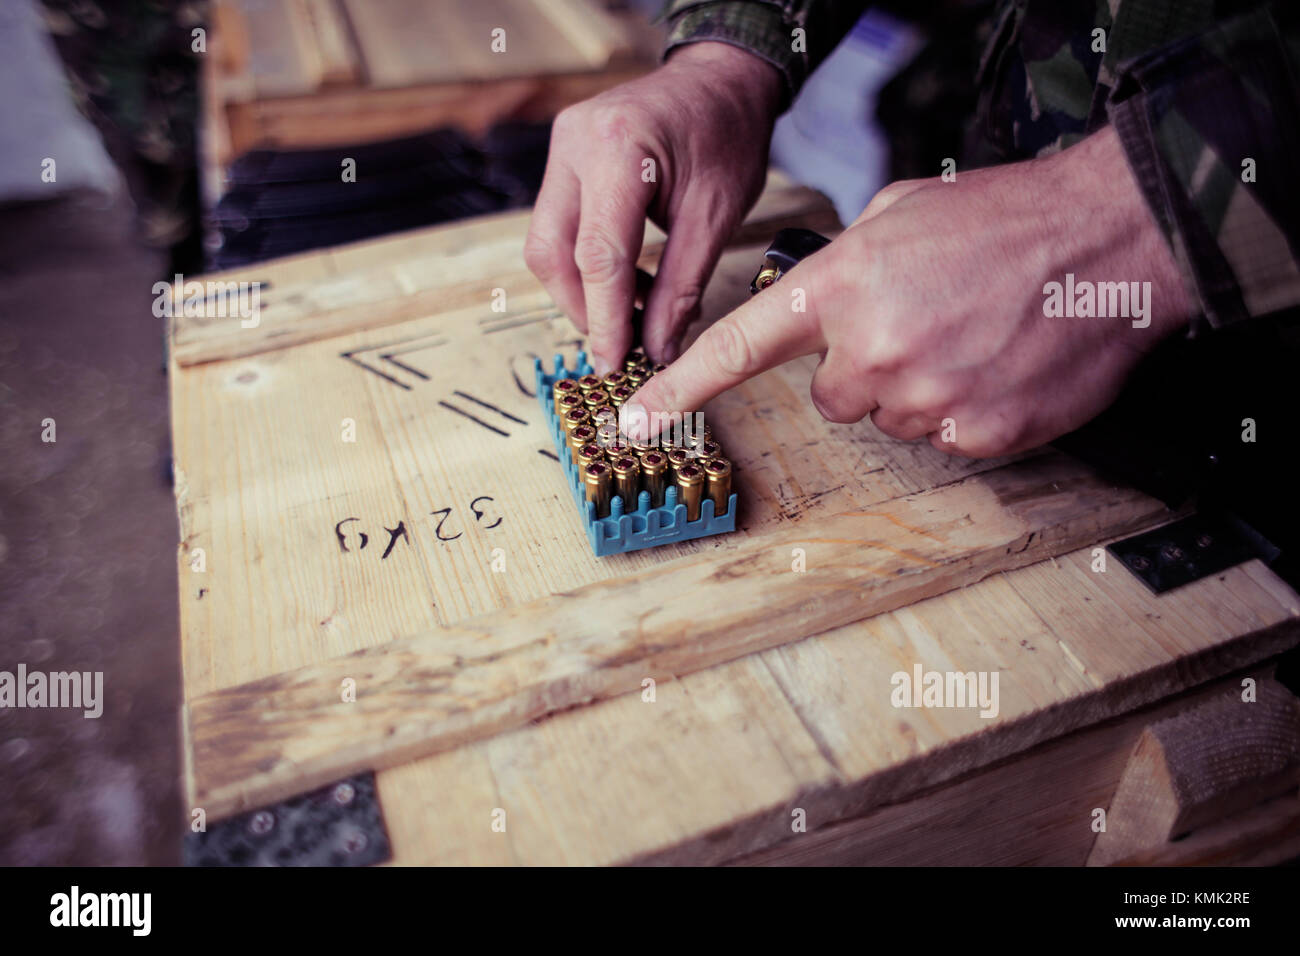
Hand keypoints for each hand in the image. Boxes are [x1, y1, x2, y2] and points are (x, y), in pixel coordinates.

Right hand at [523, 42, 782, 374]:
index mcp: (621, 150)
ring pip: (547, 243)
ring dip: (582, 290)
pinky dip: (585, 264)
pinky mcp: (562, 158)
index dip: (603, 319)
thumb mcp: (716, 217)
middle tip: (621, 346)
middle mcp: (575, 144)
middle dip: (582, 309)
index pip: (598, 255)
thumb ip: (681, 287)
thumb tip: (657, 349)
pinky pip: (558, 225)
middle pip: (552, 253)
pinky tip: (626, 283)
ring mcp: (561, 147)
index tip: (614, 364)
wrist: (719, 80)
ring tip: (631, 316)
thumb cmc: (727, 136)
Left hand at [627, 126, 1195, 456]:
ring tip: (972, 338)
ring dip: (918, 390)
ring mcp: (925, 400)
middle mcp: (872, 350)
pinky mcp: (977, 436)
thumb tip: (820, 309)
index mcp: (841, 288)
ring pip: (890, 419)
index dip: (679, 390)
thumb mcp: (901, 215)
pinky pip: (944, 440)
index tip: (635, 419)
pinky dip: (965, 413)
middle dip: (866, 367)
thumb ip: (844, 268)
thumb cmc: (1007, 218)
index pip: (738, 348)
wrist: (1112, 241)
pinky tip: (998, 368)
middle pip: (832, 397)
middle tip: (924, 324)